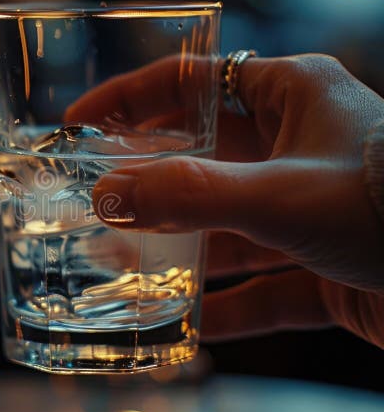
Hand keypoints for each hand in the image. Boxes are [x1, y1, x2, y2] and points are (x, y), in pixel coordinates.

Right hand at [67, 54, 383, 346]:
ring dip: (179, 251)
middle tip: (92, 202)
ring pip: (227, 228)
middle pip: (203, 161)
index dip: (133, 98)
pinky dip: (227, 308)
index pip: (192, 83)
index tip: (82, 121)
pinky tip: (188, 328)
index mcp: (291, 97)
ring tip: (119, 268)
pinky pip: (263, 287)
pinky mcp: (328, 266)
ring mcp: (312, 210)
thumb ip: (188, 195)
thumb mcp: (280, 193)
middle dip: (147, 185)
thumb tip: (106, 196)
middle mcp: (298, 149)